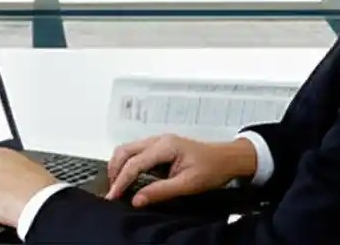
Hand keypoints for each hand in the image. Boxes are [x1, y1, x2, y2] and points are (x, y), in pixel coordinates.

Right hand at [105, 134, 256, 207]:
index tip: (113, 196)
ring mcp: (158, 141)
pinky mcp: (159, 146)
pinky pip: (135, 151)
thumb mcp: (188, 184)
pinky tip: (128, 178)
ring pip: (128, 149)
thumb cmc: (212, 168)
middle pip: (125, 151)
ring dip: (119, 166)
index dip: (121, 181)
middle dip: (114, 171)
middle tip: (113, 192)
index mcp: (165, 146)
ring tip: (118, 186)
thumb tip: (137, 200)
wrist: (227, 158)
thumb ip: (161, 191)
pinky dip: (127, 163)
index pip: (134, 163)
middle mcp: (158, 140)